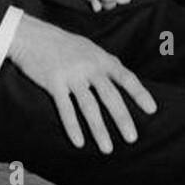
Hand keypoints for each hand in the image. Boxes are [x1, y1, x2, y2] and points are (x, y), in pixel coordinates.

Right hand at [7, 13, 156, 152]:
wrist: (33, 36)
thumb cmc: (64, 44)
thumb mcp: (90, 48)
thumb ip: (106, 64)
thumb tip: (124, 80)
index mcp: (101, 58)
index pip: (126, 77)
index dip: (140, 93)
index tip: (152, 110)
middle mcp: (89, 67)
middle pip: (110, 96)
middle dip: (122, 119)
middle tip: (132, 138)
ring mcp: (72, 75)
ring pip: (89, 107)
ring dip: (99, 130)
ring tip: (108, 149)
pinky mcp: (54, 83)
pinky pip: (65, 109)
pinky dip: (73, 127)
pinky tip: (79, 143)